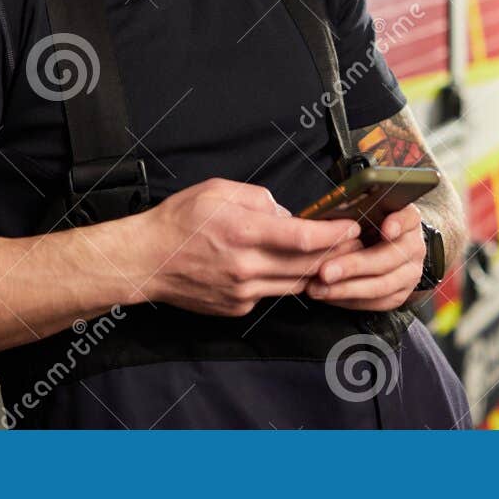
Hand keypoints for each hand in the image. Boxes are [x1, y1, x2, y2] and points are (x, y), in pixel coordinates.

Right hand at [136, 178, 361, 316]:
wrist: (146, 261)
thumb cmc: (178, 221)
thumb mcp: (217, 190)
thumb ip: (258, 198)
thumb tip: (285, 214)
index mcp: (243, 232)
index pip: (302, 238)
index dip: (333, 234)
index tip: (350, 227)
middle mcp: (246, 266)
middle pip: (306, 265)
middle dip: (335, 253)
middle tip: (353, 242)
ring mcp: (242, 292)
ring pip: (294, 284)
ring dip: (316, 271)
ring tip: (331, 256)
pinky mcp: (237, 307)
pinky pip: (271, 293)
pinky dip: (283, 281)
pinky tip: (286, 268)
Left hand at [304, 207, 424, 310]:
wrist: (388, 244)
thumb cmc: (370, 222)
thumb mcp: (366, 208)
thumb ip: (356, 207)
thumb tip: (332, 211)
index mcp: (408, 219)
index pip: (408, 218)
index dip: (397, 224)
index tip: (385, 229)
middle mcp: (414, 246)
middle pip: (387, 258)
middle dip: (353, 266)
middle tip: (325, 271)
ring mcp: (410, 272)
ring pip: (381, 285)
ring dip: (347, 289)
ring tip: (320, 288)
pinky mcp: (401, 294)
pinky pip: (376, 302)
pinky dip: (349, 300)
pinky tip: (329, 295)